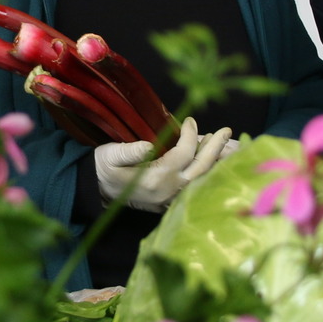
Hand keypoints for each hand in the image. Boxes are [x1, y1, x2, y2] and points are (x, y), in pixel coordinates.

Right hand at [94, 118, 233, 212]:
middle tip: (226, 130)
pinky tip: (215, 161)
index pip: (183, 154)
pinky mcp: (171, 200)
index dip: (189, 135)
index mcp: (155, 178)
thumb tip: (149, 144)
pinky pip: (197, 187)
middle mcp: (168, 190)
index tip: (189, 120)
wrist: (96, 189)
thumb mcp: (109, 155)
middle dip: (215, 148)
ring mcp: (171, 198)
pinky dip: (208, 173)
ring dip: (216, 162)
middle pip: (201, 169)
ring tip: (226, 144)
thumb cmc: (103, 168)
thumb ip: (128, 151)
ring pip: (203, 180)